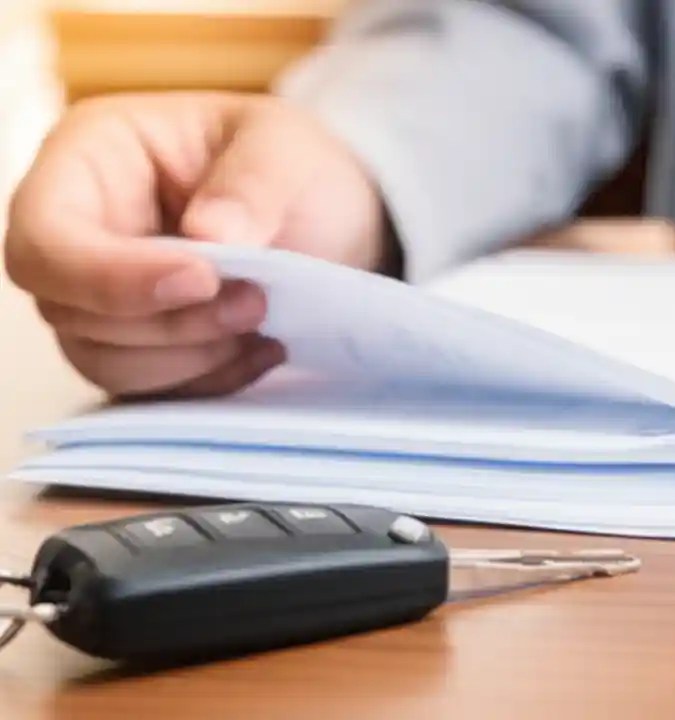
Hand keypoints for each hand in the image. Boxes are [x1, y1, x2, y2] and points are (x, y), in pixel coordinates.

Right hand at [4, 93, 385, 397]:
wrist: (325, 214)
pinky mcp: (141, 346)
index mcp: (91, 159)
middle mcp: (78, 232)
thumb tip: (209, 235)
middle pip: (70, 309)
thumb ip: (252, 184)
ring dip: (192, 358)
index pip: (46, 236)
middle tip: (255, 301)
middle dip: (169, 322)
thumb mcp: (287, 148)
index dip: (110, 275)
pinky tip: (265, 350)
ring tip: (264, 322)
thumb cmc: (291, 165)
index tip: (202, 280)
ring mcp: (103, 296)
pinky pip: (151, 391)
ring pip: (105, 361)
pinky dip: (212, 380)